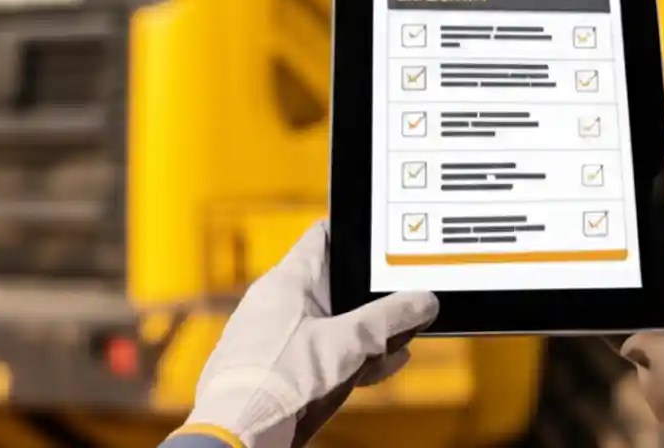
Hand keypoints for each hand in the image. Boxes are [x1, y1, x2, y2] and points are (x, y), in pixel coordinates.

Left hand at [181, 220, 437, 446]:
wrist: (238, 437)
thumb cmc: (281, 383)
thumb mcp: (349, 345)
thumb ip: (390, 319)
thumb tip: (425, 301)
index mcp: (287, 282)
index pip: (324, 237)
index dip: (356, 234)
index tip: (386, 240)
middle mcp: (276, 304)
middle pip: (335, 286)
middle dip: (373, 300)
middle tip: (406, 304)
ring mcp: (274, 338)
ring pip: (331, 324)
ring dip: (366, 336)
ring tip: (399, 345)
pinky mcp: (275, 370)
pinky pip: (319, 355)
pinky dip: (348, 360)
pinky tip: (376, 370)